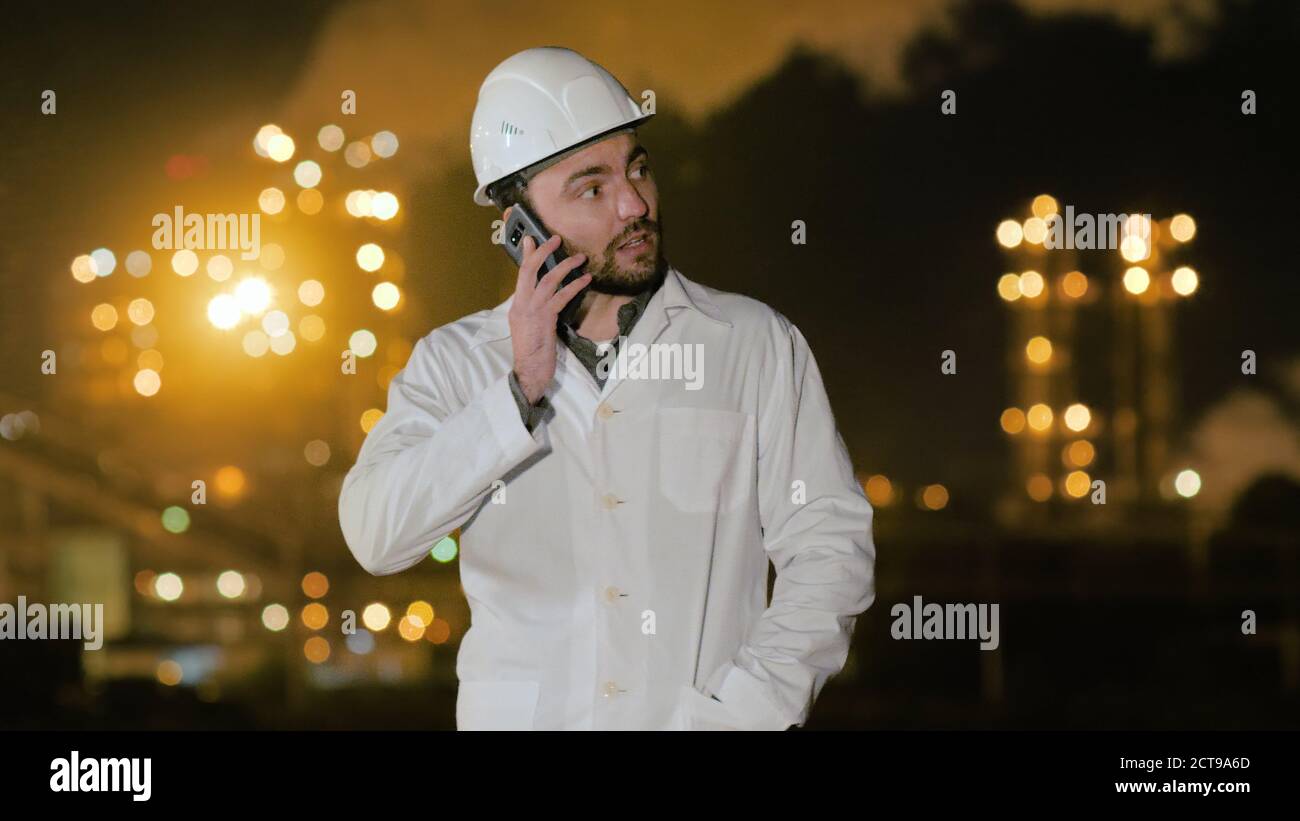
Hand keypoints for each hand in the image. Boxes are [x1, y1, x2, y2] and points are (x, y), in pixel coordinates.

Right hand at [505, 206, 589, 404]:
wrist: (529, 372)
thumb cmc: (532, 353)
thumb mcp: (531, 328)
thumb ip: (536, 311)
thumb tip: (549, 298)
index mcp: (517, 306)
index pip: (521, 275)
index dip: (526, 255)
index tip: (531, 239)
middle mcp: (521, 305)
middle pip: (529, 270)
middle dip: (542, 252)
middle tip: (555, 239)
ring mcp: (532, 312)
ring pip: (547, 280)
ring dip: (564, 266)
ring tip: (580, 257)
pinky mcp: (545, 320)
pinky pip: (560, 297)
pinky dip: (574, 286)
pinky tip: (586, 280)